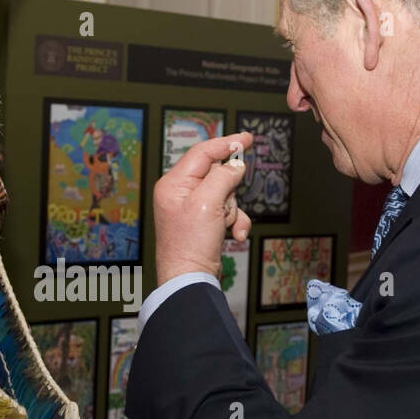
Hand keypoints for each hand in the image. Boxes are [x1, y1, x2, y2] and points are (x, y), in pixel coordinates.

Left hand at [153, 133, 253, 284]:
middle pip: (217, 174)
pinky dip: (235, 222)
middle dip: (228, 192)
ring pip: (226, 194)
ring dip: (232, 210)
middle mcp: (180, 193)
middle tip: (222, 208)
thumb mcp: (208, 203)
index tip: (246, 138)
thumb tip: (236, 165)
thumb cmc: (190, 245)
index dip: (226, 144)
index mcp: (172, 183)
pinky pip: (227, 212)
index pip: (202, 153)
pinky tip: (235, 235)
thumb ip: (223, 177)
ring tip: (223, 226)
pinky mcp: (204, 223)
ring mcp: (192, 208)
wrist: (190, 280)